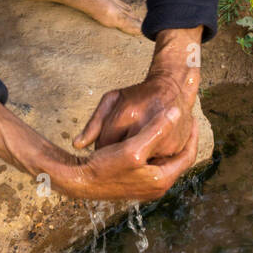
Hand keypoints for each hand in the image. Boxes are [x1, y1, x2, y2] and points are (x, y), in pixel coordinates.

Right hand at [55, 109, 198, 200]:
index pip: (187, 156)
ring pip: (162, 161)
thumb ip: (157, 130)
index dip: (192, 136)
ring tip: (166, 126)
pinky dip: (152, 150)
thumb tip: (176, 113)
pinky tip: (145, 136)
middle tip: (180, 121)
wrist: (79, 181)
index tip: (192, 118)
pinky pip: (151, 164)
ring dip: (165, 144)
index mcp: (161, 179)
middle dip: (179, 140)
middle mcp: (156, 187)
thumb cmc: (104, 166)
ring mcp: (145, 187)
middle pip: (176, 160)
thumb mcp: (133, 147)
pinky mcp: (134, 183)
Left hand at [73, 70, 197, 159]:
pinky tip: (146, 155)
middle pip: (121, 156)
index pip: (105, 144)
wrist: (174, 88)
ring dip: (133, 164)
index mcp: (127, 113)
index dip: (100, 150)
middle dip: (115, 158)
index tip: (101, 150)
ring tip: (132, 154)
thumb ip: (93, 123)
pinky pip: (155, 165)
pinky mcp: (175, 147)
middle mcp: (145, 125)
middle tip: (115, 153)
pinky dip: (149, 163)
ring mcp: (162, 137)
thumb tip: (77, 145)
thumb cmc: (138, 95)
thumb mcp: (112, 100)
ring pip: (139, 164)